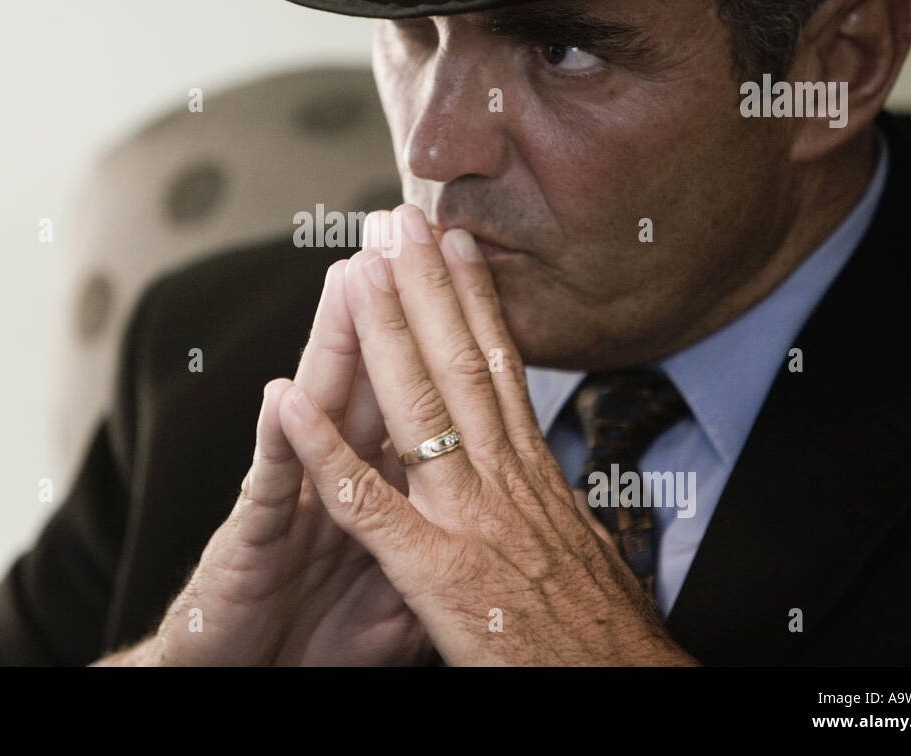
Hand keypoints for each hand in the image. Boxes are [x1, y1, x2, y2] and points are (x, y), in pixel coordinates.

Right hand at [134, 238, 431, 665]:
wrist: (234, 675)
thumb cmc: (307, 636)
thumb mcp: (390, 595)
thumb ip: (424, 547)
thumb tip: (476, 520)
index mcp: (375, 488)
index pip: (413, 397)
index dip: (442, 338)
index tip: (469, 276)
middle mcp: (330, 479)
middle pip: (369, 379)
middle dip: (396, 306)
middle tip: (413, 234)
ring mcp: (288, 505)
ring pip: (317, 413)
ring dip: (334, 344)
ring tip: (350, 277)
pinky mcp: (250, 545)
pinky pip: (272, 492)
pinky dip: (282, 446)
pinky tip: (284, 399)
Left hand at [272, 204, 698, 665]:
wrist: (622, 689)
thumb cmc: (603, 634)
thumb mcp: (584, 552)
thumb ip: (557, 509)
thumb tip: (558, 483)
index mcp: (536, 475)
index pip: (501, 369)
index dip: (475, 302)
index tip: (456, 246)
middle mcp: (507, 480)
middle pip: (462, 364)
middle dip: (428, 286)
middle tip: (399, 220)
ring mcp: (470, 520)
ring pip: (420, 407)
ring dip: (384, 333)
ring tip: (358, 268)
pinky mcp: (435, 570)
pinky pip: (365, 503)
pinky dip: (324, 449)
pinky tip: (288, 402)